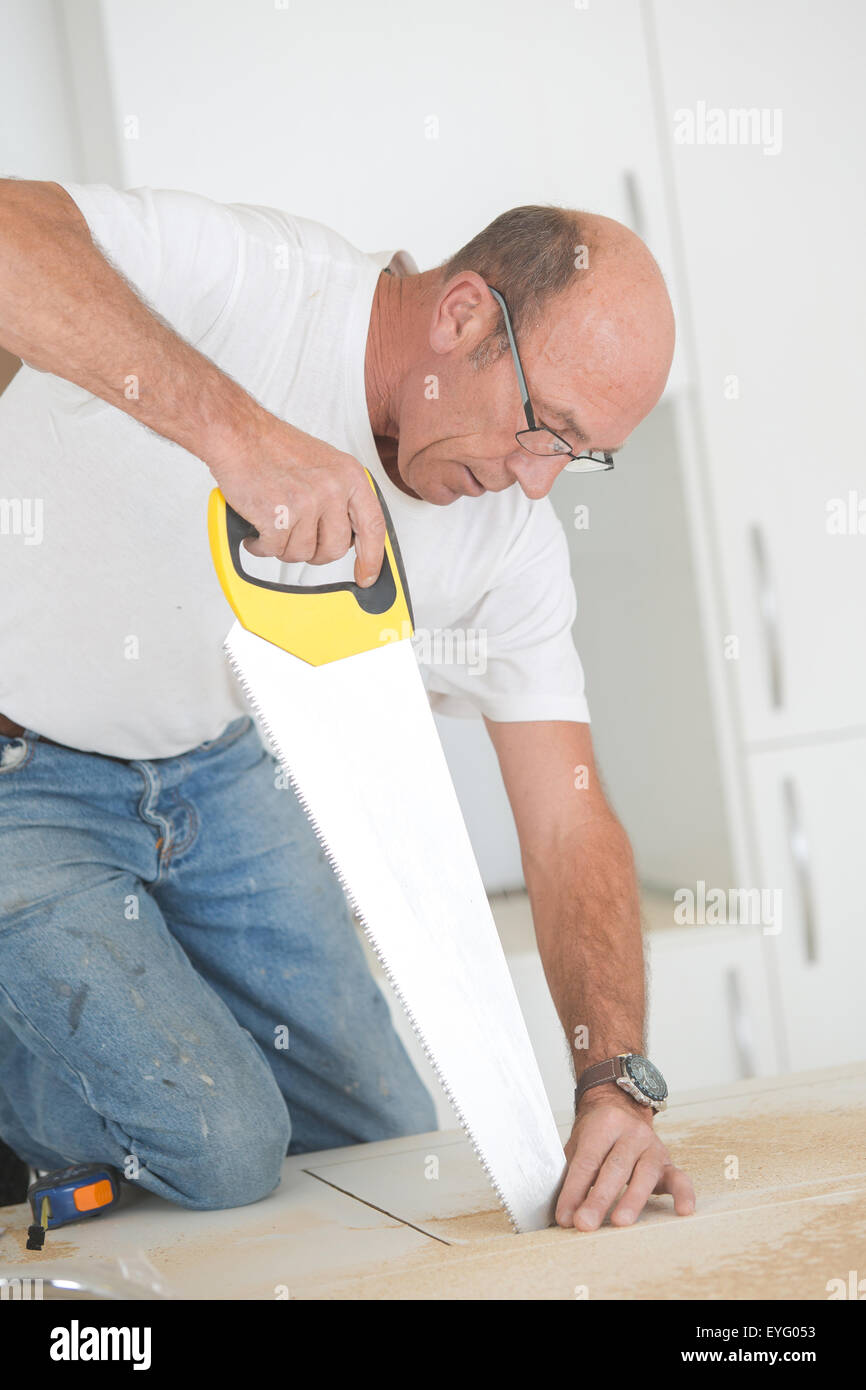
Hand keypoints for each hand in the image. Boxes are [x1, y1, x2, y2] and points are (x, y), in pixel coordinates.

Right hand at [212, 414, 386, 586]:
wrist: (237, 434)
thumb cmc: (273, 446)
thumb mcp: (324, 464)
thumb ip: (341, 497)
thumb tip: (348, 533)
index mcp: (349, 476)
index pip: (373, 526)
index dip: (372, 558)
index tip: (367, 574)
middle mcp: (332, 489)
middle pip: (334, 549)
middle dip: (314, 551)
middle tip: (297, 537)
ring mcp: (307, 503)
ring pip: (302, 553)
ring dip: (283, 546)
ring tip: (273, 522)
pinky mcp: (279, 517)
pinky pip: (275, 551)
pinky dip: (261, 546)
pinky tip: (257, 527)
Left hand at [555, 1085, 694, 1230]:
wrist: (621, 1108)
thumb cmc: (596, 1134)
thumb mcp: (578, 1145)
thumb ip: (571, 1175)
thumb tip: (563, 1214)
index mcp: (605, 1124)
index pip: (587, 1161)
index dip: (574, 1190)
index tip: (565, 1216)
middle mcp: (631, 1132)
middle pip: (615, 1168)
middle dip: (599, 1198)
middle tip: (585, 1223)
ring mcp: (652, 1147)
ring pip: (644, 1174)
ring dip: (632, 1200)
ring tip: (620, 1222)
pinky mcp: (668, 1163)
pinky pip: (680, 1178)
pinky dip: (684, 1194)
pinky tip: (683, 1211)